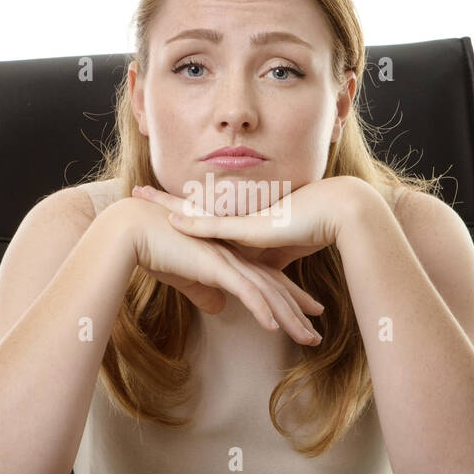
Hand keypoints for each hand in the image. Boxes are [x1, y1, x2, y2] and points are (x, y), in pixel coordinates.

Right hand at [121, 197, 324, 345]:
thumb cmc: (154, 250)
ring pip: (267, 293)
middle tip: (316, 335)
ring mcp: (227, 261)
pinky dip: (261, 309)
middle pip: (275, 287)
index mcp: (230, 259)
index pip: (267, 280)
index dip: (289, 298)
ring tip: (307, 339)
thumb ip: (203, 291)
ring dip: (289, 318)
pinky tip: (273, 328)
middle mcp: (234, 258)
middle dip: (298, 312)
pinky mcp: (215, 266)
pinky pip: (245, 291)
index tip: (308, 314)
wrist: (132, 230)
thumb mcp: (185, 277)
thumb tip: (218, 307)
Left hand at [130, 177, 358, 270]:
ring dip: (168, 205)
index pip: (204, 214)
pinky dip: (195, 225)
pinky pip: (218, 227)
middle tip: (136, 190)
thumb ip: (264, 265)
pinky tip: (173, 220)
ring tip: (141, 196)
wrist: (338, 213)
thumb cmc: (314, 228)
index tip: (157, 200)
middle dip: (163, 200)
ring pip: (198, 210)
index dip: (180, 207)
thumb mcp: (282, 252)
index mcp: (241, 223)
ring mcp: (243, 220)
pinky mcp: (254, 228)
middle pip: (192, 206)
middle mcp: (238, 217)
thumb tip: (254, 282)